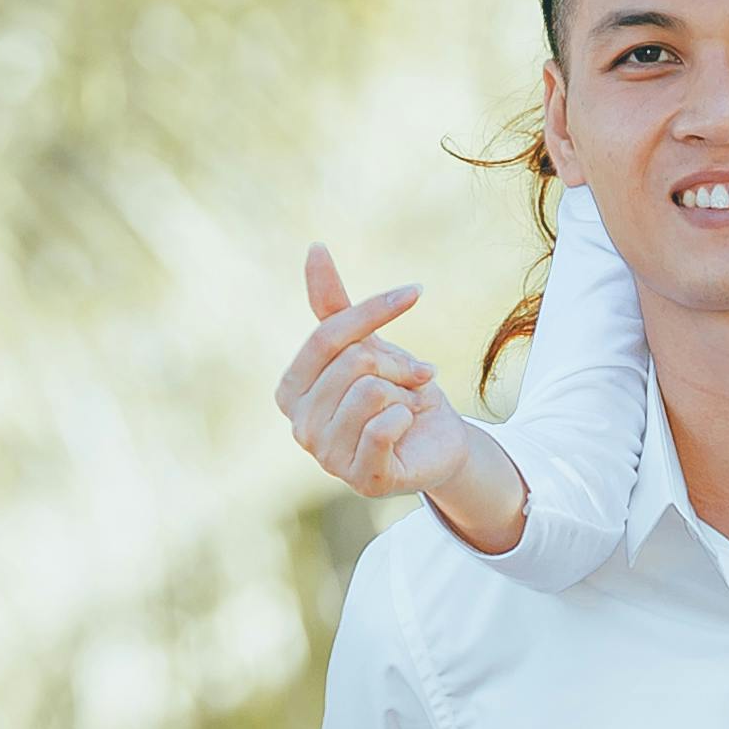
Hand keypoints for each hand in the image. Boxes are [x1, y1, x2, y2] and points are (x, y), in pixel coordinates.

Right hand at [277, 250, 523, 550]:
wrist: (437, 442)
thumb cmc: (395, 391)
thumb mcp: (367, 343)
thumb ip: (333, 304)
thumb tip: (314, 249)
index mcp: (291, 390)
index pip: (328, 334)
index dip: (375, 311)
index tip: (414, 292)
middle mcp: (299, 426)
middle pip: (354, 363)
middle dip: (396, 365)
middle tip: (410, 380)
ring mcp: (326, 457)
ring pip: (370, 393)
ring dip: (403, 394)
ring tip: (405, 407)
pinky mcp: (360, 479)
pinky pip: (383, 428)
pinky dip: (406, 417)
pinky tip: (406, 426)